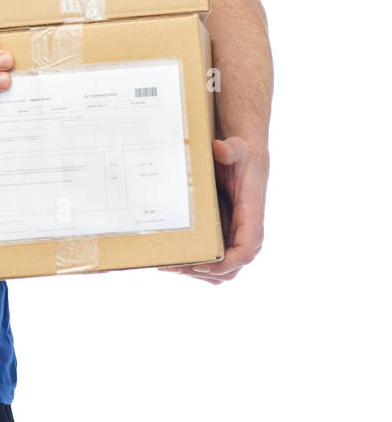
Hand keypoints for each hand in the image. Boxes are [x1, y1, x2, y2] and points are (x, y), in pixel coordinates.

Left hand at [158, 136, 266, 283]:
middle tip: (172, 265)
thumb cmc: (241, 161)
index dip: (223, 263)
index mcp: (252, 218)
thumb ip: (231, 148)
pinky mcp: (228, 244)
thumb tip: (218, 147)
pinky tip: (176, 264)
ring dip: (197, 274)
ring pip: (222, 274)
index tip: (199, 263)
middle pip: (230, 269)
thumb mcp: (237, 150)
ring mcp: (238, 242)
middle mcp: (249, 235)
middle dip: (201, 271)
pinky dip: (198, 271)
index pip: (244, 252)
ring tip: (169, 266)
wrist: (243, 166)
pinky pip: (217, 268)